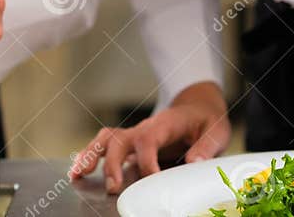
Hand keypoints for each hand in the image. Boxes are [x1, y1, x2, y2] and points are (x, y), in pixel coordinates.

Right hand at [69, 82, 230, 193]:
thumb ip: (206, 146)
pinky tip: (77, 172)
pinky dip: (89, 156)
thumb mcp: (216, 130)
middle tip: (113, 186)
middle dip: (112, 162)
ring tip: (78, 175)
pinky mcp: (130, 143)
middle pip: (121, 139)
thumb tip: (193, 162)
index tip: (153, 178)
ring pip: (106, 139)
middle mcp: (145, 127)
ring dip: (91, 155)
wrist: (197, 107)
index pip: (149, 139)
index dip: (147, 160)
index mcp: (165, 123)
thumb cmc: (205, 120)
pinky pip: (105, 146)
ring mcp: (135, 134)